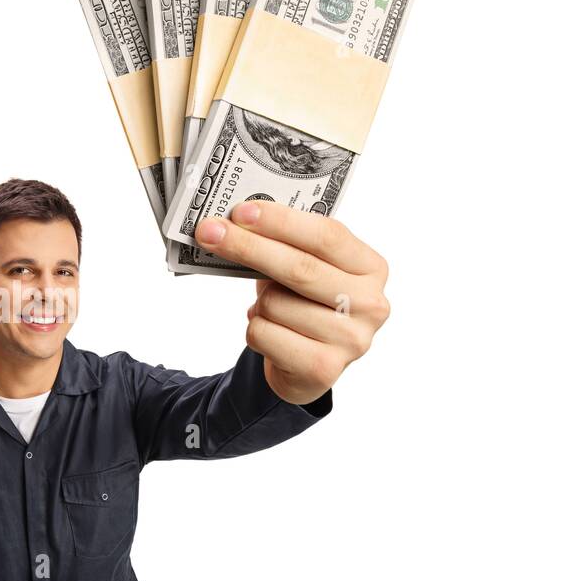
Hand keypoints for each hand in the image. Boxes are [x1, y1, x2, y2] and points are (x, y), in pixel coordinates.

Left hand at [194, 200, 390, 405]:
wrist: (309, 366)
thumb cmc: (305, 303)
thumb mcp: (307, 268)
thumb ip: (287, 244)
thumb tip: (236, 223)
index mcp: (371, 267)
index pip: (327, 235)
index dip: (281, 221)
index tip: (242, 211)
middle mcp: (371, 304)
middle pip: (300, 267)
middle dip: (248, 246)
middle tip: (209, 232)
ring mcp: (351, 340)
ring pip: (274, 304)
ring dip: (258, 303)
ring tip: (270, 309)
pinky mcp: (323, 369)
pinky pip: (263, 334)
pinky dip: (254, 329)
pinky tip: (270, 333)